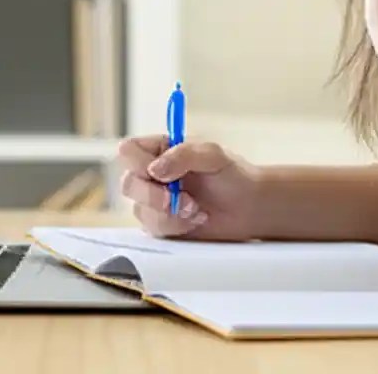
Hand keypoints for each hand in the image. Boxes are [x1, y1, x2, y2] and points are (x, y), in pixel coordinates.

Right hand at [116, 135, 262, 239]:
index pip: (129, 151)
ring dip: (169, 214)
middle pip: (128, 184)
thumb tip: (154, 170)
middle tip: (180, 198)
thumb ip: (183, 155)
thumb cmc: (233, 175)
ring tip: (196, 210)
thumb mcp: (213, 155)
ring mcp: (154, 201)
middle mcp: (152, 174)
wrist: (249, 207)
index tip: (160, 172)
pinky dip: (175, 226)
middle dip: (153, 195)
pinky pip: (154, 229)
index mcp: (160, 149)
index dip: (138, 163)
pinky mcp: (161, 224)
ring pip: (140, 210)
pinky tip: (195, 220)